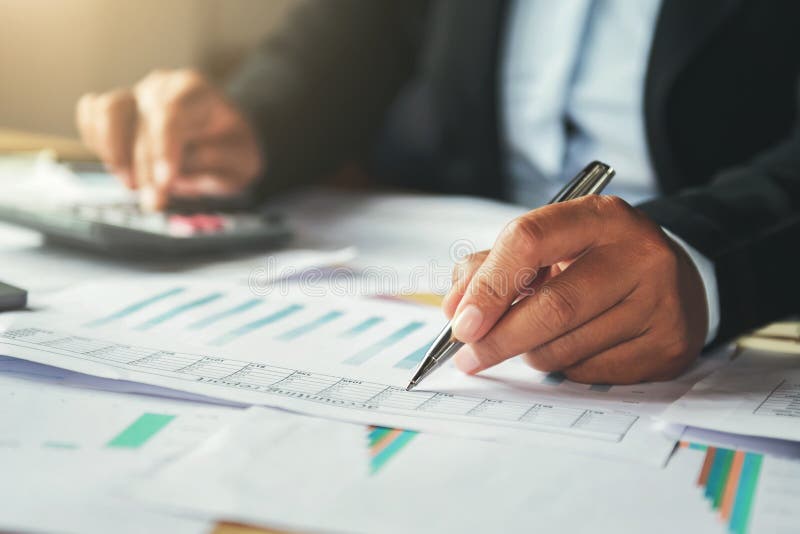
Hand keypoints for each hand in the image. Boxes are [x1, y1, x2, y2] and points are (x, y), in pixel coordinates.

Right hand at [76, 69, 261, 210]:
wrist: (223, 138)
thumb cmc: (233, 148)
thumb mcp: (244, 161)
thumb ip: (218, 162)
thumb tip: (181, 170)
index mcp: (196, 92)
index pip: (171, 111)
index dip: (163, 149)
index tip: (165, 182)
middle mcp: (162, 87)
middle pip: (139, 119)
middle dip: (144, 167)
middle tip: (154, 201)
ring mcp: (136, 95)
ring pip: (107, 110)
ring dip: (114, 153)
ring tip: (132, 184)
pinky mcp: (116, 110)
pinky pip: (91, 116)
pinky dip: (97, 143)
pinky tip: (120, 166)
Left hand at [441, 195, 707, 383]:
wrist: (675, 279)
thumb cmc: (594, 260)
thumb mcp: (550, 245)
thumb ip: (493, 266)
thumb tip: (455, 309)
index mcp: (601, 216)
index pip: (529, 240)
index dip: (488, 286)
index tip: (459, 321)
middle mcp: (638, 254)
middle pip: (552, 307)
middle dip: (498, 339)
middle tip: (468, 357)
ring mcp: (659, 303)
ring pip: (565, 348)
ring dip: (529, 353)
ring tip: (530, 340)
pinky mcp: (666, 347)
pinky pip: (589, 372)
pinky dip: (563, 367)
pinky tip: (571, 347)